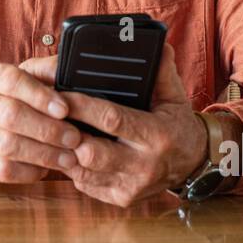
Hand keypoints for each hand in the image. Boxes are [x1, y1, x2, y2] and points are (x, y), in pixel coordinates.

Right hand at [0, 61, 83, 182]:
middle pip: (10, 115)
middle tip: (74, 138)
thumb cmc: (24, 99)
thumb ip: (52, 73)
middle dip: (47, 129)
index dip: (39, 96)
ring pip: (7, 145)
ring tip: (69, 158)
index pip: (12, 81)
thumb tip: (71, 73)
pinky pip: (2, 169)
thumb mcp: (37, 79)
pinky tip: (45, 170)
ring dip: (42, 153)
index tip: (64, 110)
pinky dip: (27, 171)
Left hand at [22, 44, 206, 206]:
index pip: (111, 119)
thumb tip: (157, 44)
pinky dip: (73, 167)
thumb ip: (162, 71)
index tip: (60, 94)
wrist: (194, 164)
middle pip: (91, 152)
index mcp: (157, 135)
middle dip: (66, 134)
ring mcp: (131, 187)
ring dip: (65, 151)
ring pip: (83, 171)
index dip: (82, 107)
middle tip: (48, 116)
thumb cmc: (178, 124)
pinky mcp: (121, 199)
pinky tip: (67, 151)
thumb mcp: (175, 97)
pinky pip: (86, 185)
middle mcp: (144, 165)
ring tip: (53, 132)